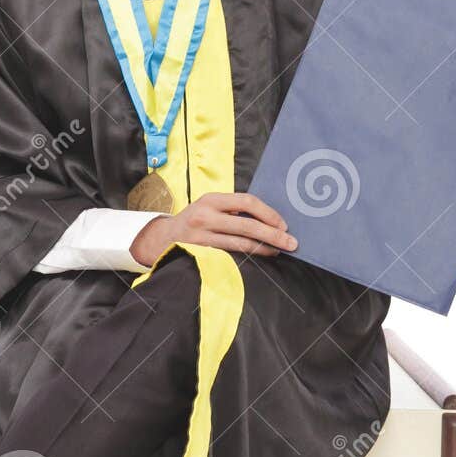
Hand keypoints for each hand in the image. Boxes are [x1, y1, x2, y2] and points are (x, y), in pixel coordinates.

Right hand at [129, 192, 296, 267]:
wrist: (163, 239)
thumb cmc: (195, 221)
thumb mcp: (209, 207)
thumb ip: (233, 209)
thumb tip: (270, 218)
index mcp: (211, 200)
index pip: (246, 201)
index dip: (268, 213)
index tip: (282, 224)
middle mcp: (205, 216)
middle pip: (247, 224)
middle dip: (273, 234)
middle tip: (292, 243)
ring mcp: (201, 237)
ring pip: (240, 243)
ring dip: (264, 247)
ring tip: (279, 250)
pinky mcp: (200, 253)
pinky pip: (231, 256)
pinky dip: (250, 256)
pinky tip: (261, 256)